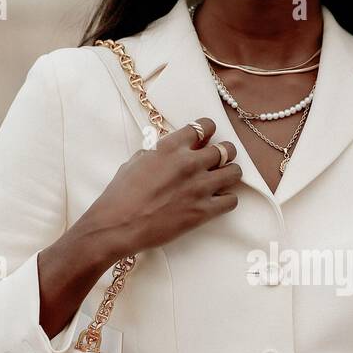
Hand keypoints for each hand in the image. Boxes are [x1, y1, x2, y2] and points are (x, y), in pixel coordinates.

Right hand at [84, 116, 242, 256]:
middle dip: (224, 153)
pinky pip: (232, 200)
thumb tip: (166, 152)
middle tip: (218, 161)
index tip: (207, 137)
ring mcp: (199, 187)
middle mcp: (189, 163)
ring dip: (229, 174)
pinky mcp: (203, 211)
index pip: (204, 126)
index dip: (209, 131)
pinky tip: (217, 201)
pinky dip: (227, 200)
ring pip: (235, 172)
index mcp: (170, 147)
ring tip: (221, 180)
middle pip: (226, 149)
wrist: (117, 226)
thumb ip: (156, 153)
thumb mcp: (135, 162)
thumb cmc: (120, 195)